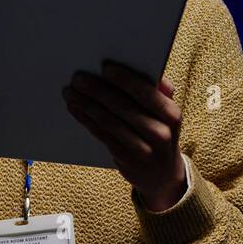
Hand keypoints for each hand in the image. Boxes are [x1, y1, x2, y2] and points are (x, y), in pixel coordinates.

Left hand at [63, 61, 185, 210]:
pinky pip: (102, 135)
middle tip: (78, 78)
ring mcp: (143, 149)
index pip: (146, 93)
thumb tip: (153, 76)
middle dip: (98, 89)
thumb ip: (160, 93)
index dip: (125, 79)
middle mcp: (160, 132)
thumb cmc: (160, 133)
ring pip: (109, 121)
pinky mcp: (126, 160)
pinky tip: (76, 109)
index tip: (105, 67)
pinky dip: (86, 120)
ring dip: (86, 104)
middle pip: (123, 106)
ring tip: (71, 92)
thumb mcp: (167, 115)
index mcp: (171, 114)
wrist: (164, 176)